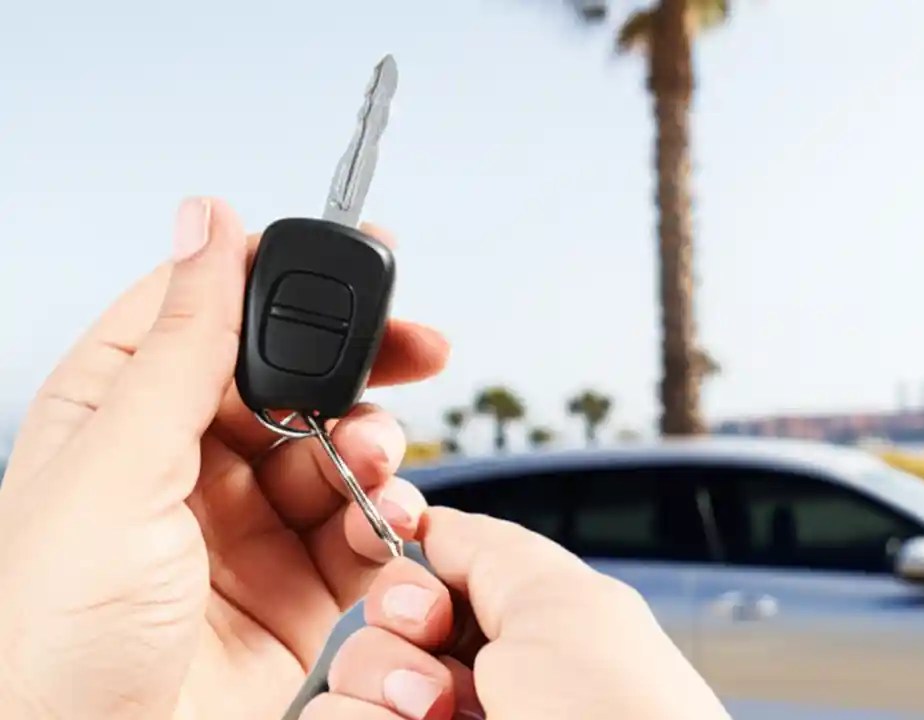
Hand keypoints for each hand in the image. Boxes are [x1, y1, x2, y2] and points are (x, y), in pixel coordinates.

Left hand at [0, 198, 447, 719]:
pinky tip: (385, 520)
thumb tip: (206, 221)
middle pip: (291, 376)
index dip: (279, 279)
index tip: (353, 259)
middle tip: (416, 347)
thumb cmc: (47, 638)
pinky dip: (386, 518)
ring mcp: (243, 525)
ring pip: (335, 448)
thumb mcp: (115, 469)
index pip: (208, 310)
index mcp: (116, 412)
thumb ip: (182, 345)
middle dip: (357, 363)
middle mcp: (181, 462)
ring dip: (370, 447)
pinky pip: (360, 528)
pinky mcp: (293, 586)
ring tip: (372, 461)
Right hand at [302, 507, 731, 719]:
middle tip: (451, 673)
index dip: (416, 573)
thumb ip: (494, 553)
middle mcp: (479, 692)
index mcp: (530, 639)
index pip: (435, 582)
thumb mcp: (567, 606)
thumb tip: (433, 524)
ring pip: (346, 678)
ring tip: (438, 719)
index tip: (428, 582)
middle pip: (380, 622)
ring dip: (377, 682)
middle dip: (397, 626)